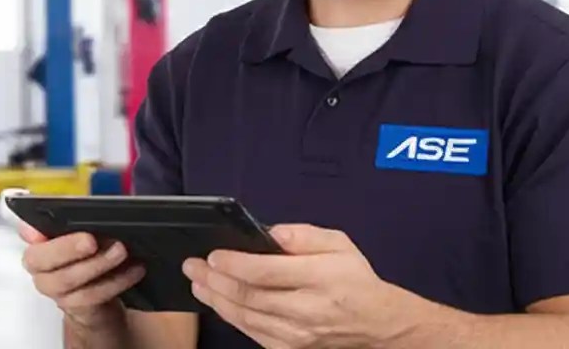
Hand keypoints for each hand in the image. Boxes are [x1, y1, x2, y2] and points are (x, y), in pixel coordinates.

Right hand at [19, 223, 146, 329]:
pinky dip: (116, 281)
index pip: (29, 233)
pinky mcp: (75, 307)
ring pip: (69, 280)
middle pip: (42, 260)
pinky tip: (133, 269)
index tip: (50, 227)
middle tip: (91, 240)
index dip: (33, 230)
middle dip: (69, 248)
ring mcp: (56, 291)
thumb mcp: (85, 232)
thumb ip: (78, 217)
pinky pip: (92, 296)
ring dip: (98, 264)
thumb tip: (86, 201)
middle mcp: (41, 269)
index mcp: (38, 244)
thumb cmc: (89, 257)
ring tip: (120, 251)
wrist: (97, 298)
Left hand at [182, 224, 410, 348]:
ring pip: (246, 318)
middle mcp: (306, 310)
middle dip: (215, 280)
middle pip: (250, 297)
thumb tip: (271, 233)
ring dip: (216, 300)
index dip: (235, 264)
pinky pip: (253, 334)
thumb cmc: (353, 277)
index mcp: (319, 278)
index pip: (267, 272)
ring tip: (198, 283)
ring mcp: (297, 335)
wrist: (376, 322)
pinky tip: (217, 303)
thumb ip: (305, 235)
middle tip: (192, 266)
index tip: (213, 255)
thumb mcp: (338, 243)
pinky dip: (232, 318)